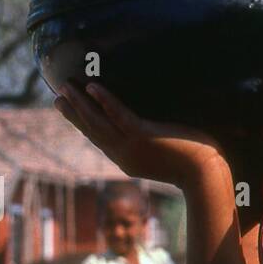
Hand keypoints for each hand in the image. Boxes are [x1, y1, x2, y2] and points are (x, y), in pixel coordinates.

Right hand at [53, 81, 225, 187]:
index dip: (82, 124)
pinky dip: (104, 101)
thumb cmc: (193, 164)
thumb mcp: (165, 155)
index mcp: (128, 161)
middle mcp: (124, 156)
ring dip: (80, 103)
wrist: (205, 176)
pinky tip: (92, 87)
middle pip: (92, 131)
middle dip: (74, 113)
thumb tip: (150, 131)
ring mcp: (132, 147)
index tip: (69, 111)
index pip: (100, 139)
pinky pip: (119, 115)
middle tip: (57, 96)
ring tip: (65, 87)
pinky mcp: (144, 137)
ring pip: (99, 122)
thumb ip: (152, 145)